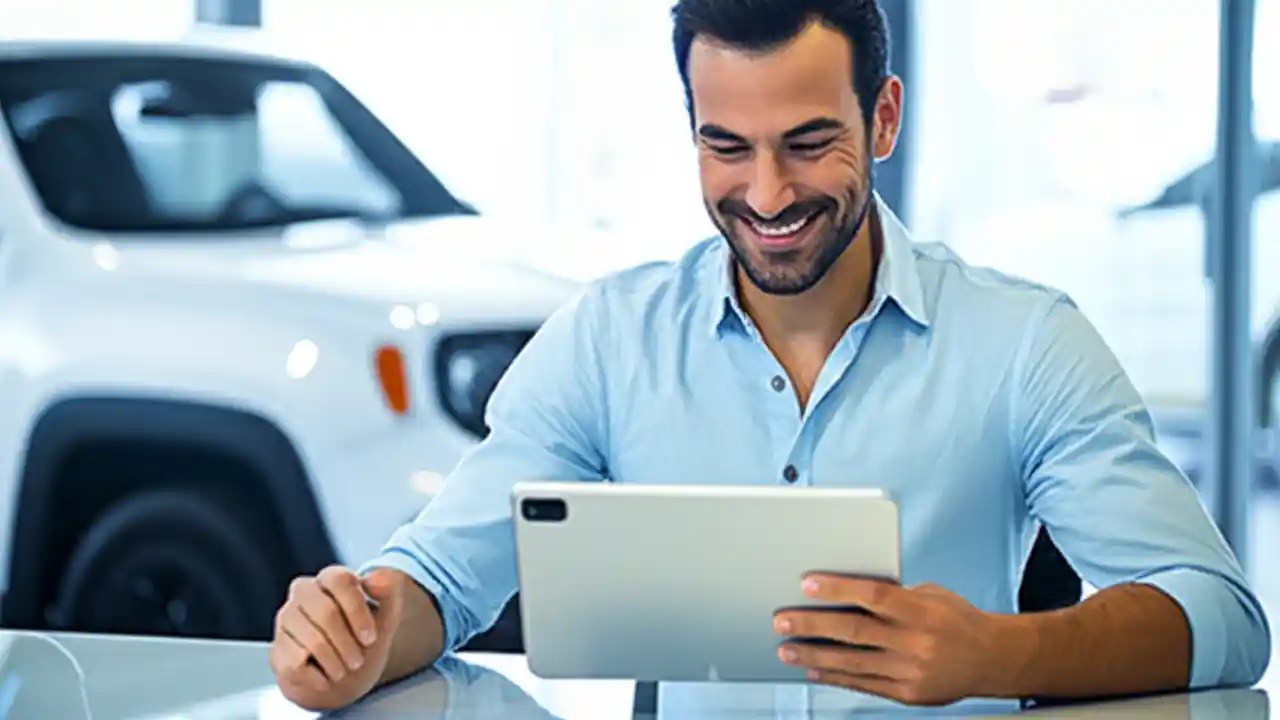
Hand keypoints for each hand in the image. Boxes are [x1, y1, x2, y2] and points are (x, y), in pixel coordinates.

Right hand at [270, 566, 405, 710]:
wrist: (343, 677)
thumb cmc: (362, 641)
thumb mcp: (386, 617)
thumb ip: (389, 593)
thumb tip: (374, 579)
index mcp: (330, 578)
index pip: (339, 580)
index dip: (357, 610)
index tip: (371, 638)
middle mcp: (303, 593)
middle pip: (326, 612)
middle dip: (347, 643)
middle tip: (358, 661)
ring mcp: (286, 619)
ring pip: (312, 640)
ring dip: (335, 662)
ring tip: (344, 670)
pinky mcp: (277, 649)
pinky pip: (297, 663)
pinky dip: (318, 676)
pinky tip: (325, 678)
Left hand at [773, 576, 1006, 705]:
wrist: (993, 659)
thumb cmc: (957, 619)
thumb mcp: (930, 594)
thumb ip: (892, 595)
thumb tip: (846, 592)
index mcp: (922, 611)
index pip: (873, 596)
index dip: (838, 589)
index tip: (807, 584)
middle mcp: (916, 643)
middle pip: (854, 632)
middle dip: (812, 625)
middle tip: (782, 620)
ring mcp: (911, 672)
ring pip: (853, 663)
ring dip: (815, 656)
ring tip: (787, 649)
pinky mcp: (908, 694)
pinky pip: (864, 684)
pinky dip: (836, 677)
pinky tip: (814, 670)